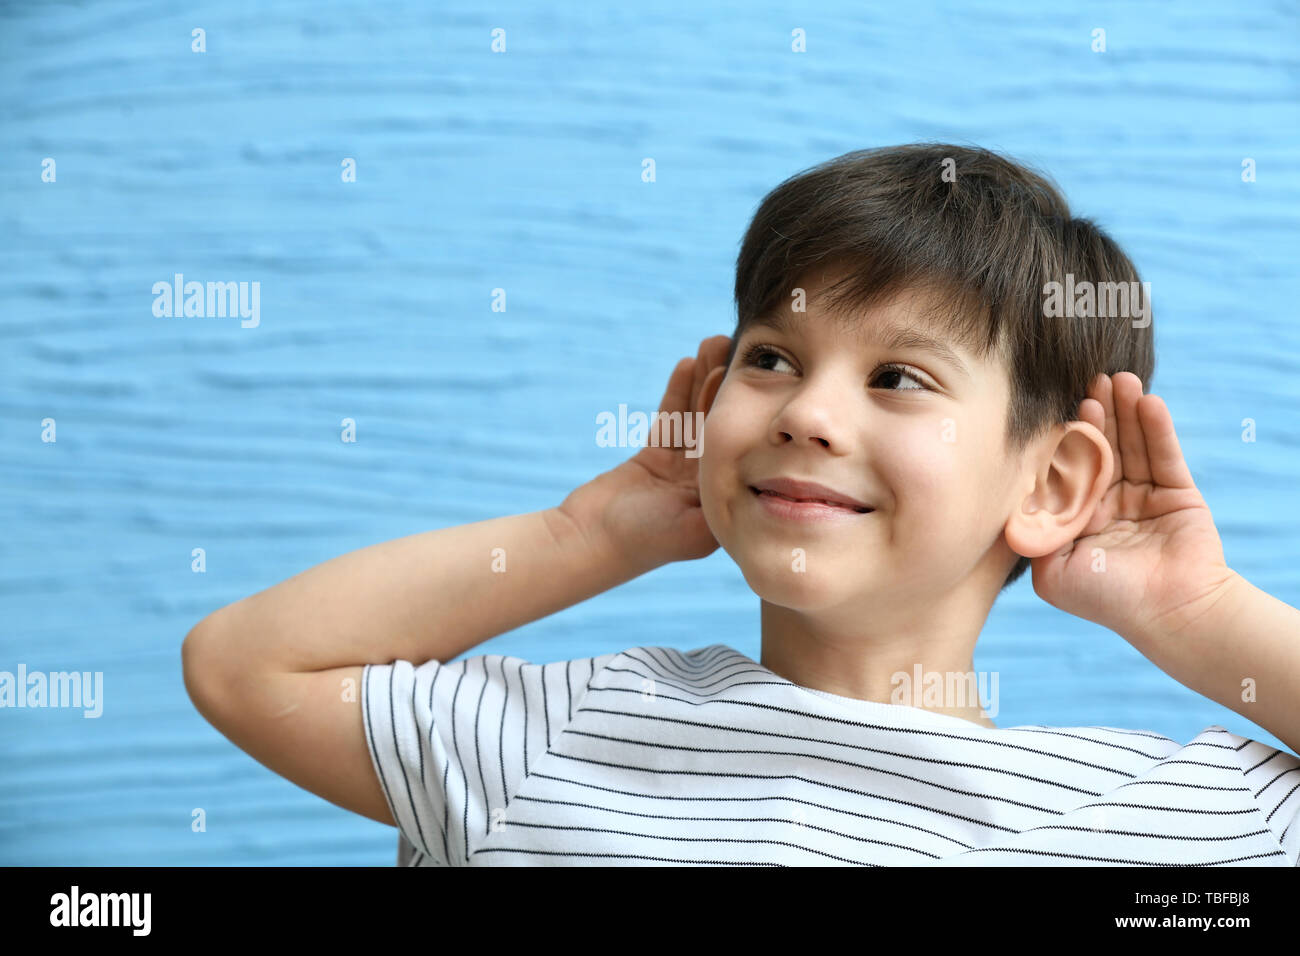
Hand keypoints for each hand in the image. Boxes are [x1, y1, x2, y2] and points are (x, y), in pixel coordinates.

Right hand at [558, 335, 731, 573]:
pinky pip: (669, 420)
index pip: (740, 447)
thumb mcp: (692, 529)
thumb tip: (757, 477)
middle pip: (720, 425)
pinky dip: (677, 393)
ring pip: (694, 417)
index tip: (751, 375)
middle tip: (733, 345)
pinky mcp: (652, 460)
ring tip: (711, 344)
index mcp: (722, 502)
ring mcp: (678, 471)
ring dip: (702, 381)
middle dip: (724, 386)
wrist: (586, 543)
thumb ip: (720, 502)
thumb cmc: (639, 541)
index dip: (744, 409)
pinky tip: (686, 364)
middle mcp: (705, 485)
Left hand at [1030, 372, 1238, 646]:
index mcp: (1075, 520)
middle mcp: (1106, 505)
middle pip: (1099, 449)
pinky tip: (1148, 401)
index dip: (1062, 440)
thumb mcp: (1053, 570)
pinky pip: (1164, 455)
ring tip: (1119, 377)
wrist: (1172, 616)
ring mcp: (1142, 497)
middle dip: (1096, 414)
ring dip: (1126, 411)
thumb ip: (1031, 535)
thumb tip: (1004, 501)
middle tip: (1089, 377)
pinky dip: (1157, 429)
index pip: (1065, 470)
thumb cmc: (1107, 599)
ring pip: (1132, 445)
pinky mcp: (1176, 493)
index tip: (1055, 409)